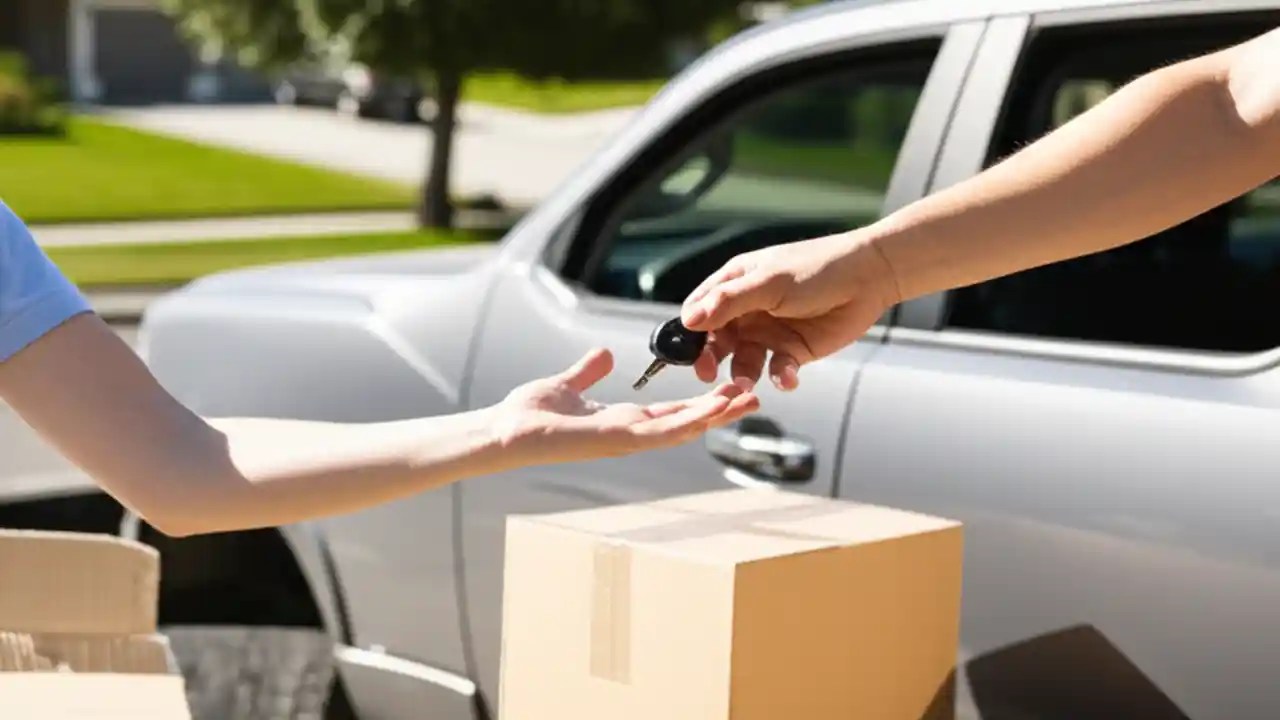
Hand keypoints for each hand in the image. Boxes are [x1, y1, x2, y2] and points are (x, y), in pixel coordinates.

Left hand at [491, 348, 758, 465]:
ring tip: (745, 401)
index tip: (731, 389)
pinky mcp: (615, 440)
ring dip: (714, 417)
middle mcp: (630, 432)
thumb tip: (604, 355)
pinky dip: (687, 424)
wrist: (505, 430)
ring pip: (683, 429)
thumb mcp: (568, 383)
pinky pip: (660, 433)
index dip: (703, 403)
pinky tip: (710, 414)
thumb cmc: (530, 413)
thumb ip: (588, 371)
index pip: (674, 412)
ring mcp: (626, 439)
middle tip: (755, 395)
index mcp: (623, 419)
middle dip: (721, 411)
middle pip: (688, 422)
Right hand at [679, 231, 899, 391]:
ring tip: (750, 381)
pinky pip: (777, 370)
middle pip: (717, 341)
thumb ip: (729, 301)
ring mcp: (770, 331)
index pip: (700, 311)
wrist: (869, 279)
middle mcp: (748, 310)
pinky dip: (779, 376)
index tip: (687, 353)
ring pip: (744, 360)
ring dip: (744, 372)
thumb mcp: (768, 282)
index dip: (690, 333)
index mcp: (736, 284)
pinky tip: (788, 378)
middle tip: (710, 375)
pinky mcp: (793, 351)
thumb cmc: (818, 268)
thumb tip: (689, 320)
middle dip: (711, 359)